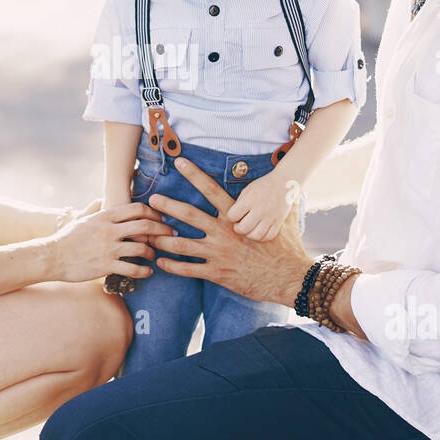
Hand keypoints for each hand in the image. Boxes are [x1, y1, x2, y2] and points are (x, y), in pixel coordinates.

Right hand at [50, 201, 172, 284]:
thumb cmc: (67, 237)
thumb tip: (101, 199)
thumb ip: (94, 207)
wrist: (52, 256)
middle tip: (172, 235)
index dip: (153, 214)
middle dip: (162, 231)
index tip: (161, 219)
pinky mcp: (106, 266)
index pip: (137, 209)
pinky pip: (132, 268)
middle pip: (145, 227)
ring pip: (141, 248)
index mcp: (106, 216)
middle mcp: (110, 230)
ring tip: (154, 256)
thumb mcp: (81, 218)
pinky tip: (148, 272)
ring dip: (152, 253)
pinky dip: (144, 271)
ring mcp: (109, 248)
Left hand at [147, 158, 310, 305]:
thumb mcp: (285, 219)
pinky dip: (172, 266)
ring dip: (162, 238)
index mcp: (236, 216)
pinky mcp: (217, 273)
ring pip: (182, 244)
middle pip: (190, 214)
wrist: (289, 277)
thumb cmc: (287, 248)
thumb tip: (292, 185)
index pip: (212, 189)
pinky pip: (188, 270)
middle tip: (151, 200)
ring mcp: (219, 253)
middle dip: (168, 206)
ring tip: (147, 234)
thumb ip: (281, 200)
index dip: (194, 174)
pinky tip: (160, 262)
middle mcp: (224, 232)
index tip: (180, 162)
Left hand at [226, 171, 300, 240]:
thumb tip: (233, 219)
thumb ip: (239, 204)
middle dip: (238, 228)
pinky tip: (260, 231)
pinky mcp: (279, 222)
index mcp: (250, 200)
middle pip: (243, 228)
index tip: (235, 215)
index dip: (231, 217)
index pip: (232, 216)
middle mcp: (260, 210)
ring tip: (250, 229)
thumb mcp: (247, 190)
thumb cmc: (263, 186)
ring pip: (256, 236)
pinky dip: (262, 237)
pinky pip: (268, 236)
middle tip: (240, 224)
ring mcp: (270, 217)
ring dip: (250, 234)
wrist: (284, 183)